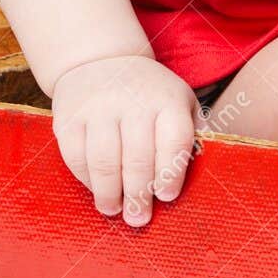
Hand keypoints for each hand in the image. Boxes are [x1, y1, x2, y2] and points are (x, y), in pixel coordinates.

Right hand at [51, 54, 204, 226]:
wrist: (101, 59)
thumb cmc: (149, 93)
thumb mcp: (179, 100)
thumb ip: (194, 131)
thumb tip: (209, 170)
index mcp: (167, 99)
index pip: (174, 141)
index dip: (171, 174)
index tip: (167, 197)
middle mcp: (133, 101)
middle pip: (137, 158)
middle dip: (139, 195)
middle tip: (139, 218)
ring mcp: (98, 108)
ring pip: (104, 162)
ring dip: (109, 193)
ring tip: (114, 209)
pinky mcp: (69, 117)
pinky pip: (76, 157)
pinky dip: (86, 179)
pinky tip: (96, 189)